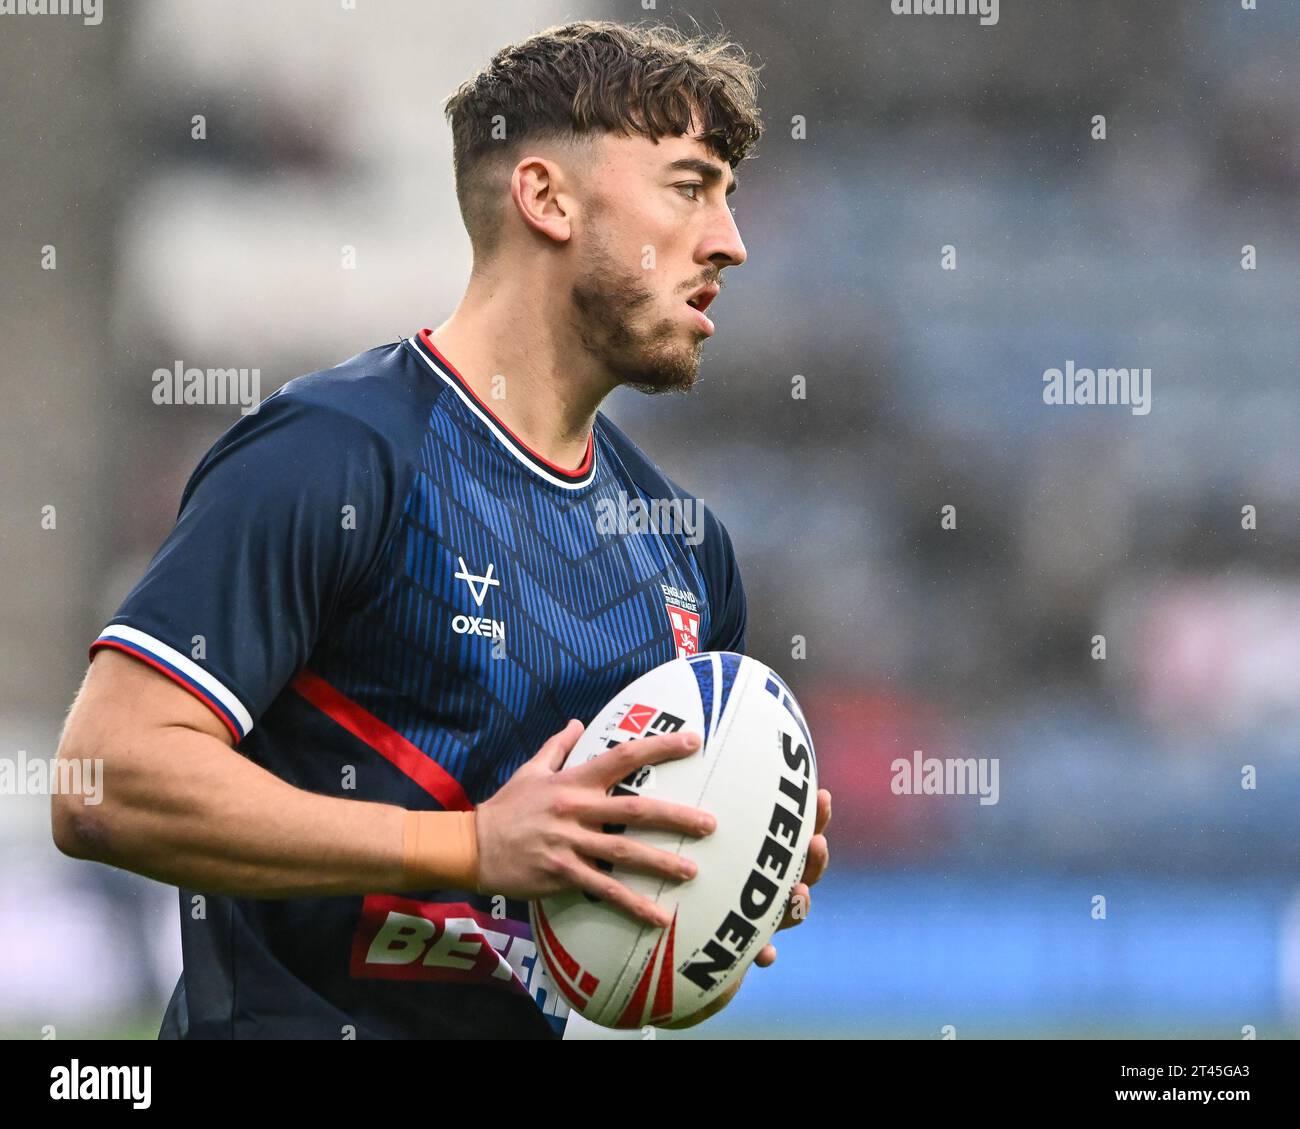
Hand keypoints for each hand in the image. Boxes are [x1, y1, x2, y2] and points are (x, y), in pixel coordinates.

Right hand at [475, 719, 714, 926]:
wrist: (472, 845)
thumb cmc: (505, 807)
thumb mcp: (530, 771)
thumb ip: (557, 747)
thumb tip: (576, 722)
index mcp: (573, 782)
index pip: (623, 757)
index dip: (660, 747)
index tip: (693, 741)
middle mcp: (576, 810)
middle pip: (635, 810)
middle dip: (676, 817)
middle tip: (709, 824)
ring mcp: (570, 843)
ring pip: (624, 853)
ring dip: (661, 863)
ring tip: (692, 871)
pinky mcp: (563, 875)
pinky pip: (604, 891)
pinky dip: (633, 904)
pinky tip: (658, 916)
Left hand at [660, 787, 831, 1028]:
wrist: (672, 931)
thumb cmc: (683, 874)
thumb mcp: (691, 838)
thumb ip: (699, 808)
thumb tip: (695, 754)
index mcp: (761, 857)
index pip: (794, 834)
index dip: (815, 817)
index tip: (820, 794)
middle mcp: (766, 888)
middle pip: (803, 872)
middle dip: (815, 859)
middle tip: (816, 842)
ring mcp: (759, 919)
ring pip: (790, 912)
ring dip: (800, 904)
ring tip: (799, 893)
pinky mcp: (743, 949)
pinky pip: (759, 952)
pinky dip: (765, 953)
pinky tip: (768, 953)